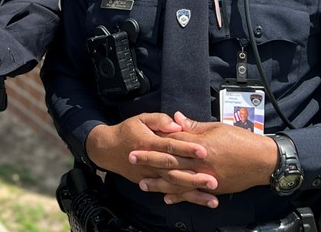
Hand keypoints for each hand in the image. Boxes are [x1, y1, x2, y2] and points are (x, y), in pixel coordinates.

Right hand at [84, 113, 211, 193]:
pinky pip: (168, 191)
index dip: (186, 148)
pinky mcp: (149, 183)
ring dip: (193, 193)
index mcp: (149, 143)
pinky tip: (197, 201)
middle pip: (174, 171)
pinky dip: (182, 198)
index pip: (170, 146)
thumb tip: (176, 124)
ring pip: (173, 185)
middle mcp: (150, 162)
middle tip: (213, 181)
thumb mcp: (141, 118)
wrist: (107, 149)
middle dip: (194, 177)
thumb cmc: (127, 131)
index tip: (204, 151)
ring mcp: (149, 175)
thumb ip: (159, 120)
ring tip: (212, 198)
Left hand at [133, 112, 277, 206]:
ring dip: (159, 183)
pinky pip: (192, 193)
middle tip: (131, 159)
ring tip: (143, 183)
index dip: (155, 141)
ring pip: (177, 181)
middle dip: (149, 160)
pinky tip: (166, 198)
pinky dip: (178, 196)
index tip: (139, 140)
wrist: (262, 161)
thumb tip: (175, 119)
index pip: (173, 142)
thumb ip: (194, 126)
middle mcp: (200, 162)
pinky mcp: (212, 188)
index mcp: (200, 145)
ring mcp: (206, 177)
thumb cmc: (241, 141)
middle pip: (169, 162)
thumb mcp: (216, 127)